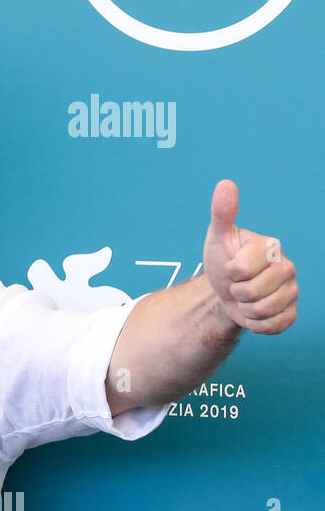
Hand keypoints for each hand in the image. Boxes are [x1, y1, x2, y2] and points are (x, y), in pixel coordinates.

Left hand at [202, 179, 297, 333]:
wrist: (224, 290)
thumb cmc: (223, 260)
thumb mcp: (218, 236)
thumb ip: (222, 213)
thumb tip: (225, 184)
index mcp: (271, 248)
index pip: (242, 269)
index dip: (229, 272)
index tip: (231, 265)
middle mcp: (287, 268)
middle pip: (251, 292)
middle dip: (236, 291)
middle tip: (237, 283)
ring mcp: (292, 291)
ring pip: (261, 310)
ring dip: (244, 308)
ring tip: (244, 297)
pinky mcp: (291, 313)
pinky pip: (272, 326)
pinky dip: (255, 324)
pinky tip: (253, 311)